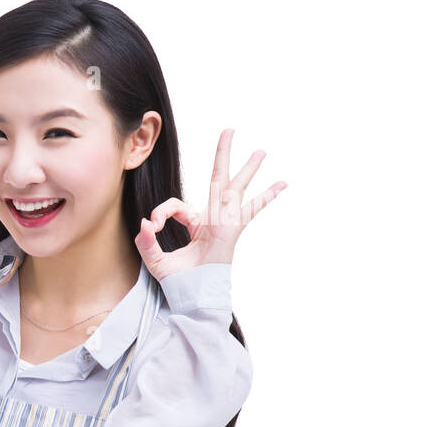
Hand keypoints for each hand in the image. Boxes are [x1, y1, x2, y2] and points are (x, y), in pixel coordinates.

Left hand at [135, 128, 286, 280]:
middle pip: (218, 180)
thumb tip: (144, 222)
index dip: (161, 212)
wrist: (193, 296)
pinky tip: (282, 184)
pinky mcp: (232, 229)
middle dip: (223, 155)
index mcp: (196, 224)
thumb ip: (146, 241)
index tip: (153, 226)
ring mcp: (224, 222)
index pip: (176, 205)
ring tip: (261, 151)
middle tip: (229, 129)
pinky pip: (250, 210)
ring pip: (235, 188)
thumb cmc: (179, 282)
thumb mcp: (155, 259)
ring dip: (248, 168)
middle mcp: (213, 219)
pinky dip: (266, 197)